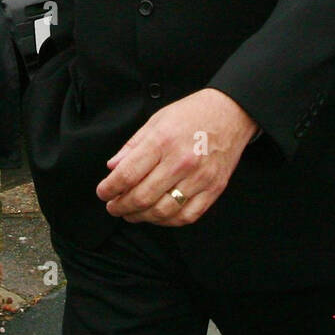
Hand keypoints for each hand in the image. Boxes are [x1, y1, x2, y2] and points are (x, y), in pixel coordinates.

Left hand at [96, 88, 258, 226]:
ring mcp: (200, 177)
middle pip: (142, 197)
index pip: (127, 174)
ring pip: (163, 211)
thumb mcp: (157, 121)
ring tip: (132, 213)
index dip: (109, 189)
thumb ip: (133, 146)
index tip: (103, 193)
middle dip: (121, 206)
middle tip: (113, 207)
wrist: (231, 112)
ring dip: (141, 217)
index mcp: (163, 141)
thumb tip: (112, 168)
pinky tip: (158, 215)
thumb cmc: (192, 114)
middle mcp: (181, 161)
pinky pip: (187, 216)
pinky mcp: (214, 189)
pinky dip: (168, 221)